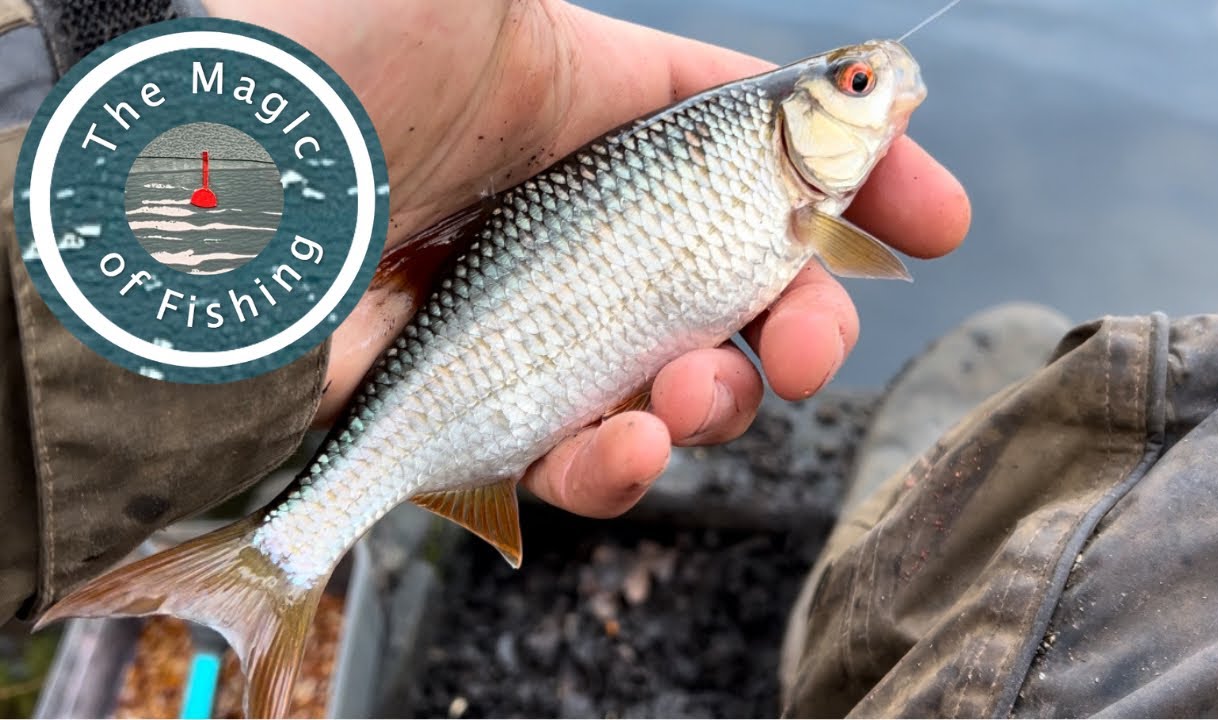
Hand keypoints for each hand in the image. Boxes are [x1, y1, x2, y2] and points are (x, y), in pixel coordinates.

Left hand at [207, 0, 970, 517]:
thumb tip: (751, 26)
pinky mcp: (471, 410)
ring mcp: (518, 318)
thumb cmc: (314, 76)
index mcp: (574, 109)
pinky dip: (622, 461)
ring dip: (721, 399)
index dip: (845, 174)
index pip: (742, 139)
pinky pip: (575, 454)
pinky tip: (626, 440)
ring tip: (708, 392)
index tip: (932, 217)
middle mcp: (556, 217)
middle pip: (726, 276)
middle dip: (801, 316)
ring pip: (669, 376)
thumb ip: (574, 13)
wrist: (184, 235)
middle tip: (814, 342)